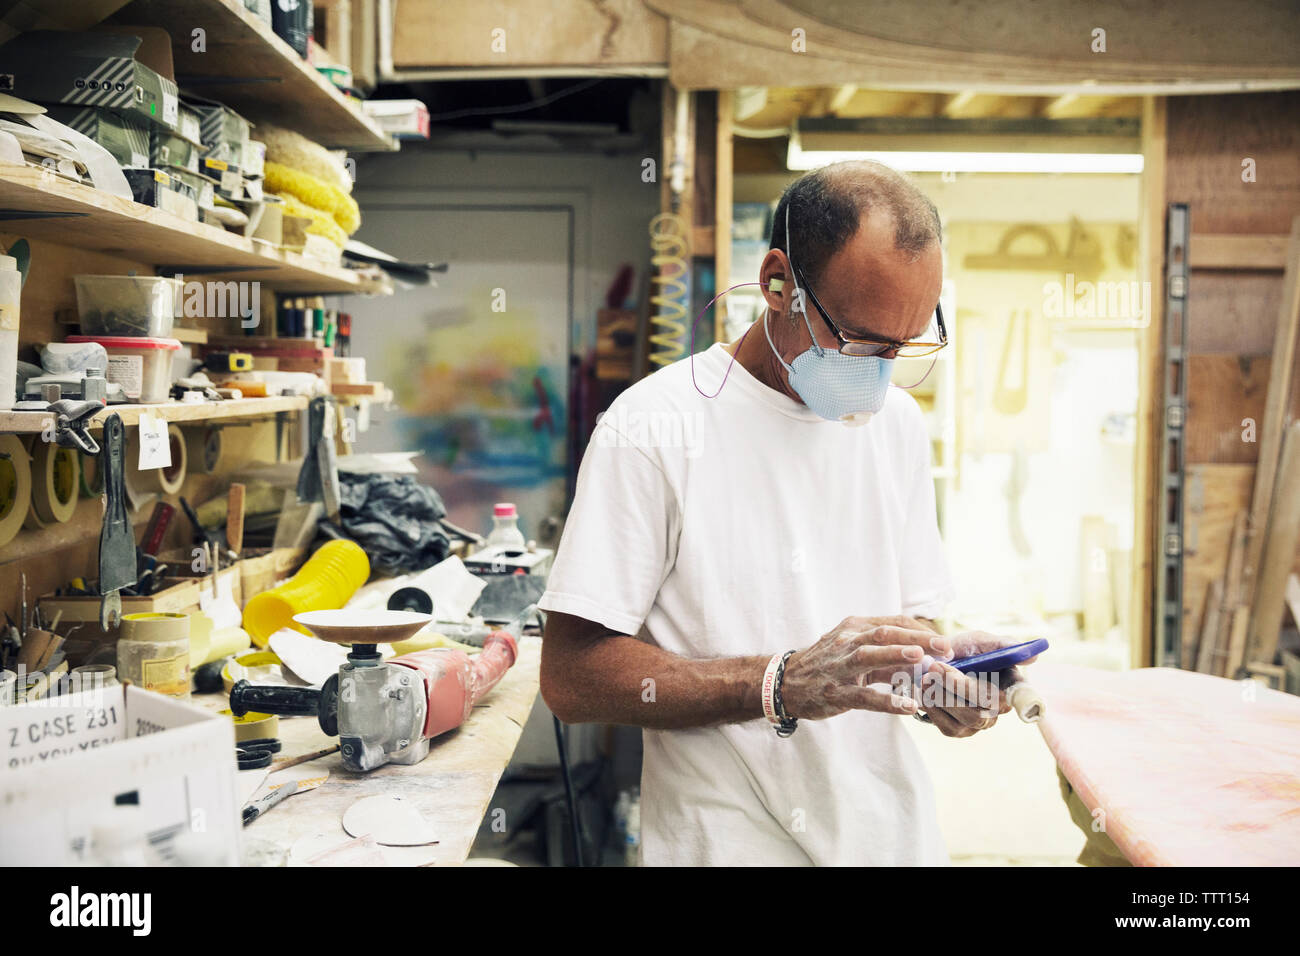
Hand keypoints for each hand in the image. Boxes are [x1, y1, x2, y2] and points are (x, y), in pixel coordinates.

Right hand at [781, 616, 953, 720]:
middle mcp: (847, 643)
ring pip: (869, 657)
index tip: (946, 643)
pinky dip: (886, 701)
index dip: (921, 631)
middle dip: (916, 639)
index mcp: (854, 628)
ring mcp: (839, 667)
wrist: (786, 683)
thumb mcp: (854, 650)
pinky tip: (907, 707)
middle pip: (884, 634)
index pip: (893, 623)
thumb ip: (887, 654)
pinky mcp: (835, 693)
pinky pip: (863, 697)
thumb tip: (927, 660)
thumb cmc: (828, 665)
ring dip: (896, 656)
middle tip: (944, 647)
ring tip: (921, 660)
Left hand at [911, 631, 1039, 736]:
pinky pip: (949, 726)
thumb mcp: (979, 641)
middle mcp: (1000, 707)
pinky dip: (934, 707)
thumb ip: (1001, 645)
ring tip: (926, 676)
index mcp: (1011, 683)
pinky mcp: (959, 731)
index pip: (1026, 696)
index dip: (1026, 700)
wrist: (932, 661)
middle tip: (935, 666)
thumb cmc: (963, 651)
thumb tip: (1033, 657)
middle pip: (986, 705)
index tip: (1024, 702)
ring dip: (943, 694)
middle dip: (958, 684)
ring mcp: (981, 722)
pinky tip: (925, 691)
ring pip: (968, 717)